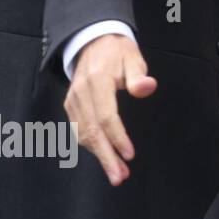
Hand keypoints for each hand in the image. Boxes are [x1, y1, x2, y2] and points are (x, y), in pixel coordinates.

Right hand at [63, 33, 156, 185]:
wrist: (93, 41)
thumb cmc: (119, 52)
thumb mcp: (134, 57)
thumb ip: (139, 75)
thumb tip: (147, 87)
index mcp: (98, 80)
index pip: (106, 116)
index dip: (117, 137)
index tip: (130, 154)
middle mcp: (81, 92)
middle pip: (92, 130)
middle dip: (106, 156)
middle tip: (119, 177)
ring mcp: (73, 100)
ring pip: (83, 134)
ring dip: (99, 155)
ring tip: (117, 173)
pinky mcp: (71, 105)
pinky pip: (79, 130)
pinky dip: (91, 146)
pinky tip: (105, 156)